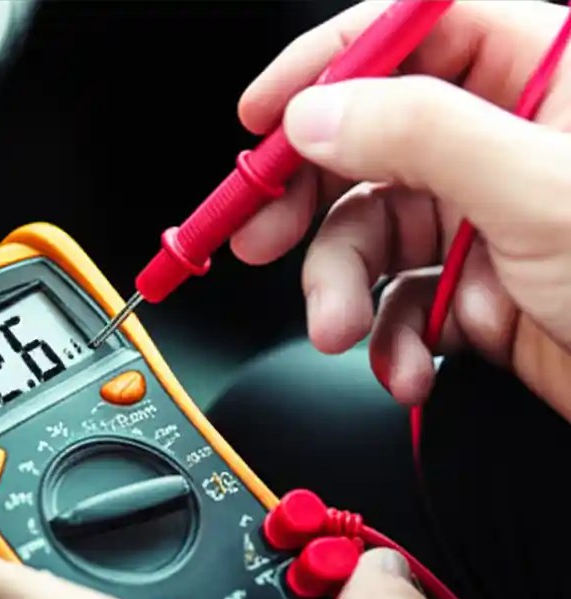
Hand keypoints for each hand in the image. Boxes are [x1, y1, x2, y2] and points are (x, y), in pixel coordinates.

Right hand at [230, 0, 570, 419]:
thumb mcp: (541, 190)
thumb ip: (421, 134)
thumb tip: (320, 110)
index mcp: (542, 71)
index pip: (410, 29)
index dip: (326, 65)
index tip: (262, 114)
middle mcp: (507, 136)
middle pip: (368, 136)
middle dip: (308, 196)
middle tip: (256, 233)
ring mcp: (489, 215)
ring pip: (371, 230)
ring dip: (340, 288)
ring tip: (337, 329)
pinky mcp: (478, 288)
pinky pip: (398, 299)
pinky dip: (386, 339)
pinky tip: (404, 365)